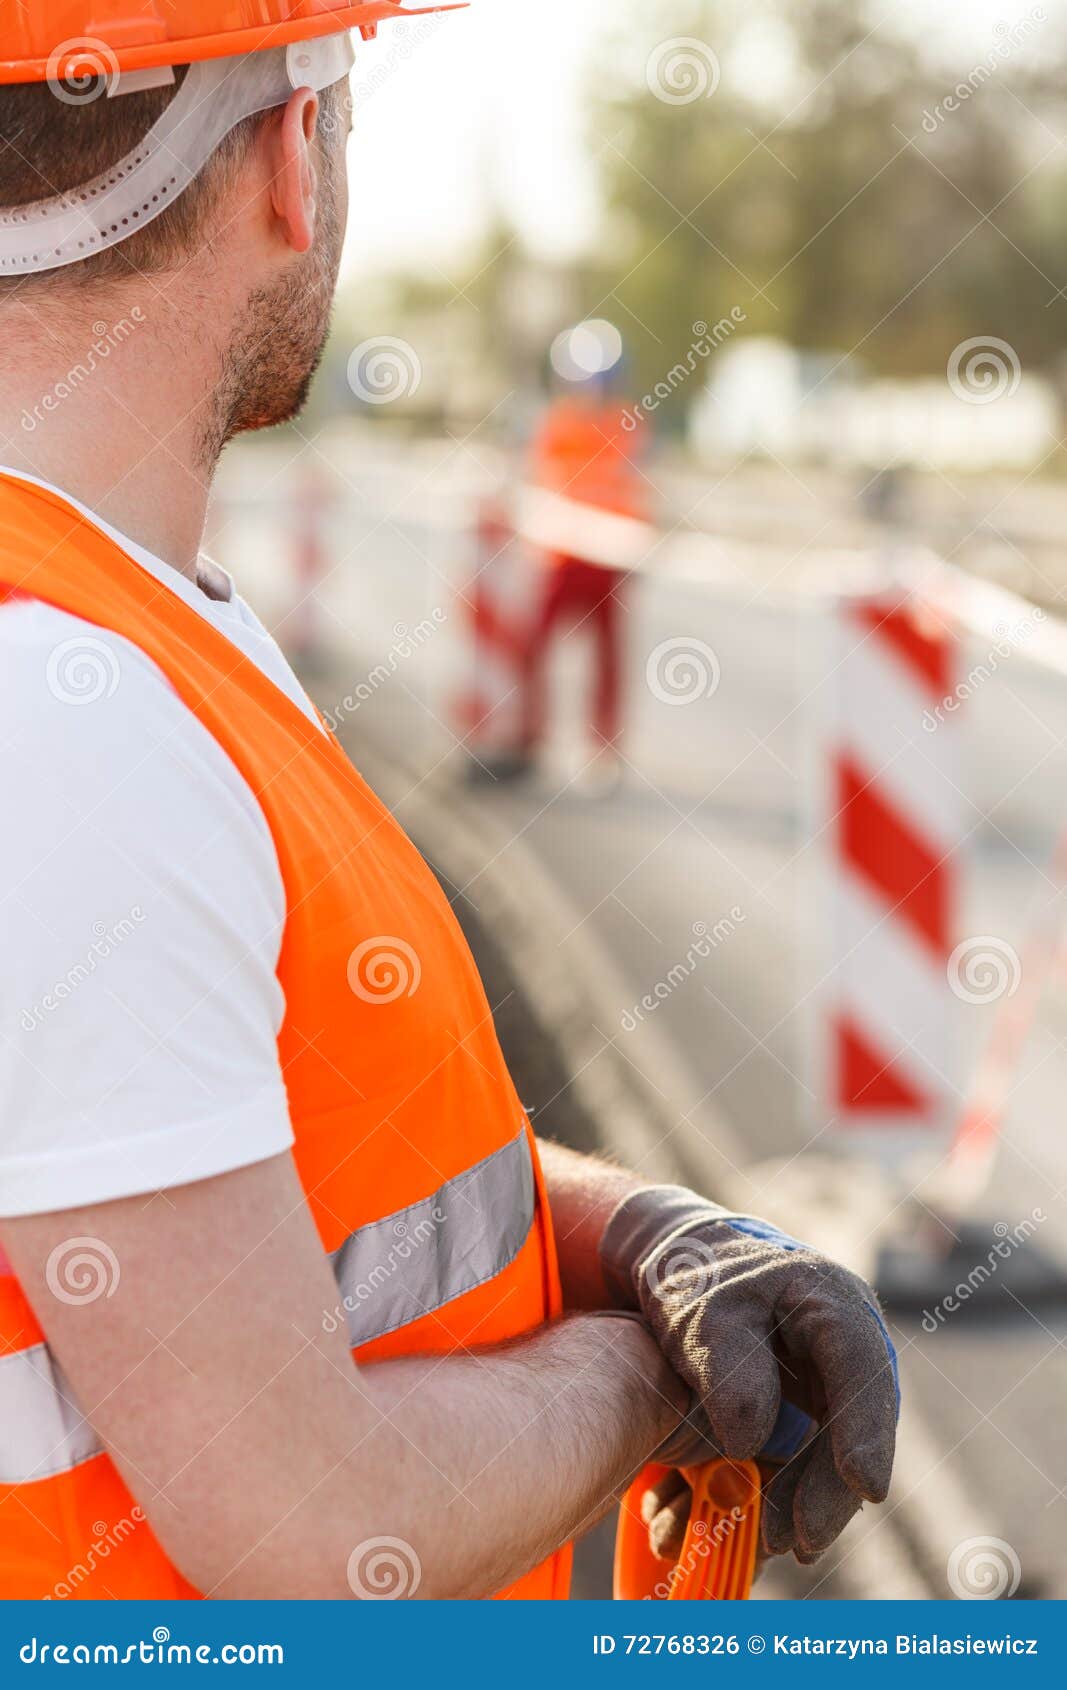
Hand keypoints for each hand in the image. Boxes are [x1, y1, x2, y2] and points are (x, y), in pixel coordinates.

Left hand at [601, 1187, 898, 1562]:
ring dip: (806, 1500)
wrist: (685, 1264)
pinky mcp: (809, 1406)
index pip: (861, 1366)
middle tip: (801, 1542)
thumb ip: (729, 1369)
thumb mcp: (702, 1311)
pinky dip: (782, 1489)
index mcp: (831, 1303)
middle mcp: (846, 1344)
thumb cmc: (696, 1276)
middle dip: (831, 1488)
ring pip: (833, 1448)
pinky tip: (757, 1527)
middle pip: (854, 1422)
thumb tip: (750, 1444)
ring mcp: (831, 1377)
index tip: (866, 1486)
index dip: (867, 1429)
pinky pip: (806, 1454)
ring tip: (773, 1545)